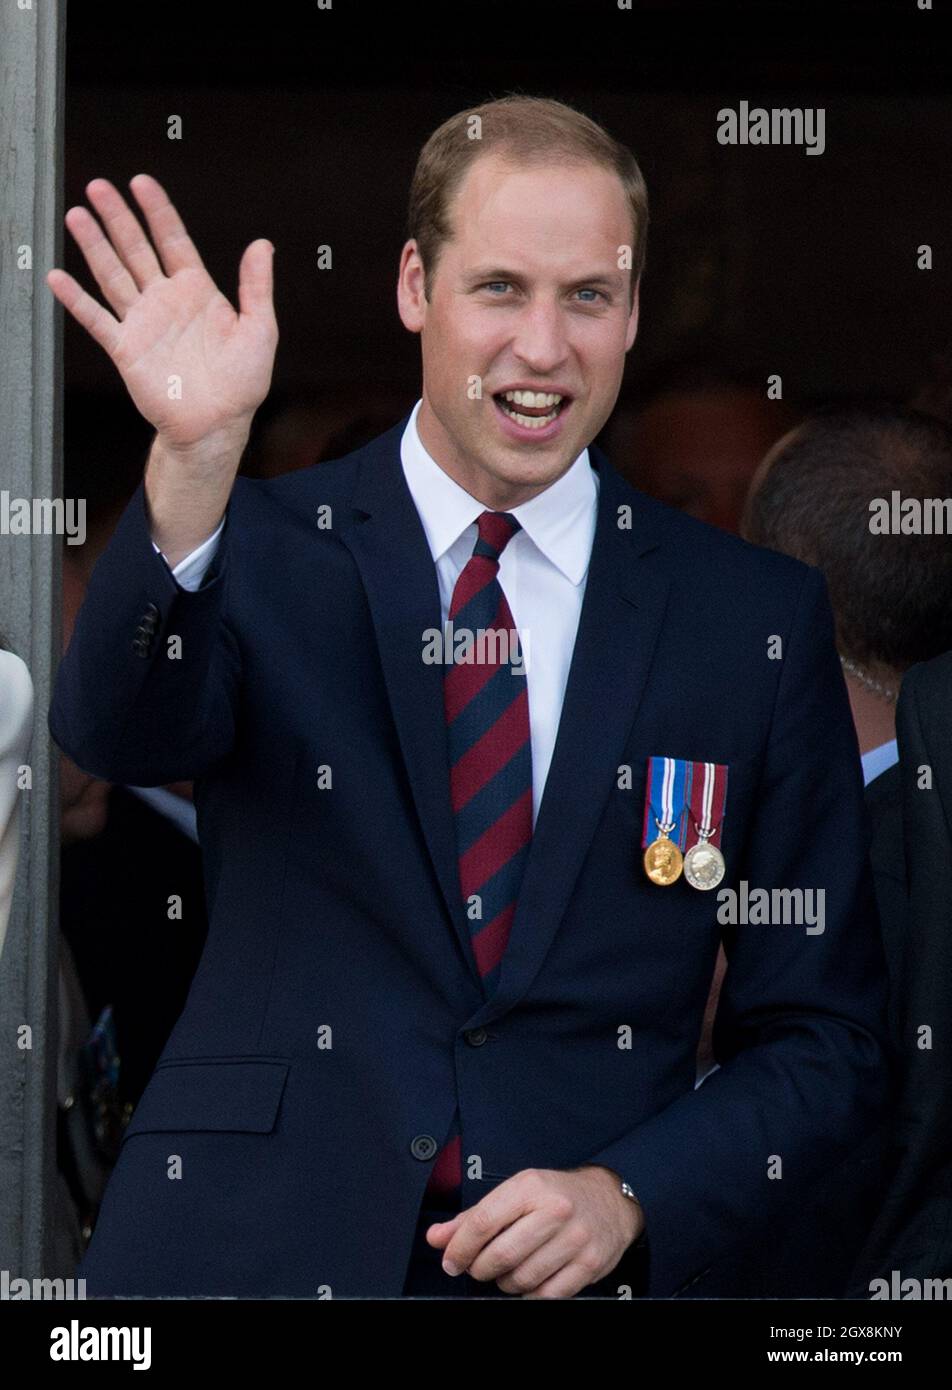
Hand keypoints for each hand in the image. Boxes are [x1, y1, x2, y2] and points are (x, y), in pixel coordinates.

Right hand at [46, 174, 277, 453]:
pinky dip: (76, 300)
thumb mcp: (260, 330)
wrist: (218, 425)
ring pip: (113, 275)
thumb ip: (257, 287)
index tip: (142, 182)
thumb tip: (262, 244)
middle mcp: (166, 301)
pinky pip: (96, 320)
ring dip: (94, 246)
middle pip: (136, 249)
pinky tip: (58, 277)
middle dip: (118, 217)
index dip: (158, 211)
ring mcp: (143, 323)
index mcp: (198, 292)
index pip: (173, 240)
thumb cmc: (242, 383)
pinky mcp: (126, 349)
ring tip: (77, 215)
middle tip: (99, 186)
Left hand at [425, 1165, 643, 1297]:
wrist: (609, 1200)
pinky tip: (528, 1282)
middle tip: (479, 1267)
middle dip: (480, 1269)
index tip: (451, 1260)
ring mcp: (574, 1239)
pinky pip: (547, 1296)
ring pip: (521, 1279)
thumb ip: (473, 1217)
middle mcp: (555, 1210)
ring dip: (505, 1283)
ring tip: (508, 1270)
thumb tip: (437, 1238)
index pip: (483, 1222)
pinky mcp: (589, 1264)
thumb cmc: (555, 1196)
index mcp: (530, 1187)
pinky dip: (530, 1295)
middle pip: (501, 1256)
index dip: (460, 1247)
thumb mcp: (515, 1193)